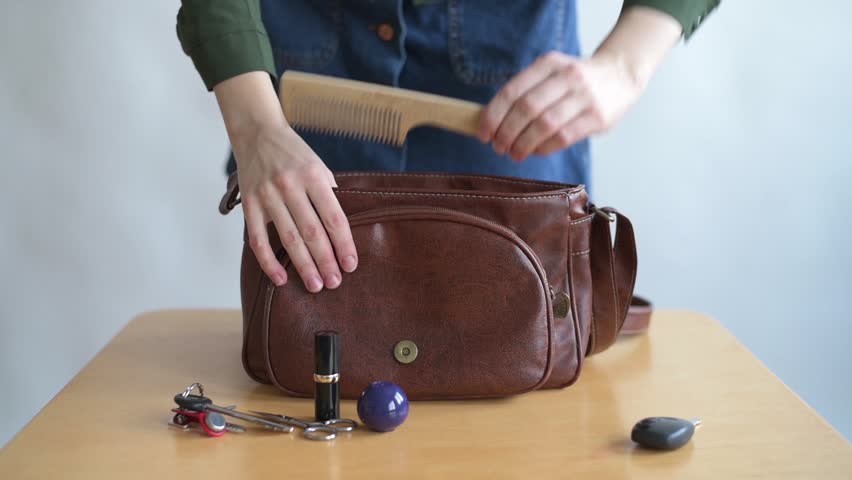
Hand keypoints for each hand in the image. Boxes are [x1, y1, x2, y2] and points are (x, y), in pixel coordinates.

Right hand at [214, 72, 357, 292]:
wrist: (258, 133)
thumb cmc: (294, 155)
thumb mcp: (318, 166)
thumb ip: (329, 195)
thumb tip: (342, 232)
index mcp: (313, 175)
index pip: (334, 217)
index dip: (344, 243)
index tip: (351, 264)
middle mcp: (290, 185)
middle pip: (312, 232)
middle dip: (325, 260)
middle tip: (335, 282)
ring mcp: (267, 195)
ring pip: (288, 238)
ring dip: (303, 265)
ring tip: (315, 285)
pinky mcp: (249, 204)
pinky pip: (258, 239)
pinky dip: (268, 262)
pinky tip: (281, 278)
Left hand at [478, 51, 642, 160]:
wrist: (620, 75)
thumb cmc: (575, 82)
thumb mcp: (551, 73)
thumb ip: (526, 91)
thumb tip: (492, 122)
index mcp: (548, 63)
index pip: (512, 91)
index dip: (493, 115)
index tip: (484, 134)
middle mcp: (566, 76)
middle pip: (526, 109)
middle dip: (506, 132)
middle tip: (498, 147)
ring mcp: (584, 96)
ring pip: (544, 125)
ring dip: (523, 143)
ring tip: (514, 153)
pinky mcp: (597, 117)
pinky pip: (563, 137)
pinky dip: (544, 148)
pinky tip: (535, 151)